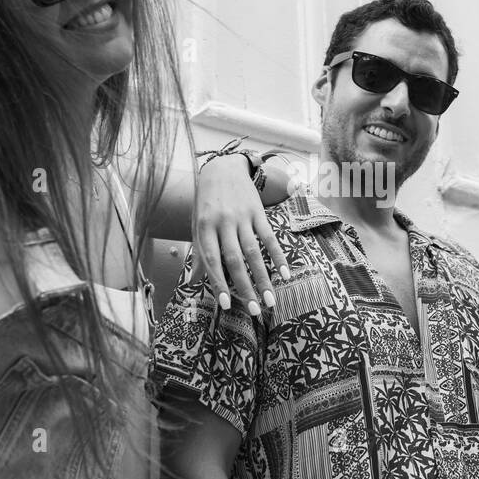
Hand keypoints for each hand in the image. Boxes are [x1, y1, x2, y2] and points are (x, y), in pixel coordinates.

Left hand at [192, 154, 288, 314]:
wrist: (223, 167)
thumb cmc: (206, 201)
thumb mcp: (196, 223)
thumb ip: (198, 251)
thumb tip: (193, 281)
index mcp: (204, 227)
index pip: (211, 259)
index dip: (219, 283)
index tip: (227, 304)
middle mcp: (223, 222)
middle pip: (235, 260)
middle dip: (245, 287)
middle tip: (256, 310)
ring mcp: (242, 217)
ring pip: (254, 252)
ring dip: (263, 278)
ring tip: (271, 299)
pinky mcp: (258, 212)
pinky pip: (269, 237)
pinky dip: (278, 255)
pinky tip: (285, 273)